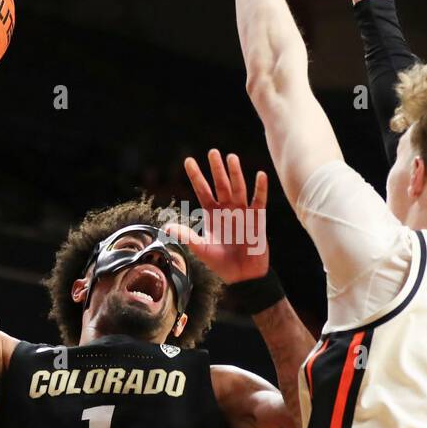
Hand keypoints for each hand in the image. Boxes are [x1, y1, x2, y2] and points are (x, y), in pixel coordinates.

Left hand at [163, 150, 269, 283]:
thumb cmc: (221, 263)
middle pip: (221, 184)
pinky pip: (259, 200)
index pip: (202, 191)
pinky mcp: (257, 218)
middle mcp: (227, 209)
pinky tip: (260, 175)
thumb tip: (166, 227)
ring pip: (238, 188)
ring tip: (231, 157)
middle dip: (216, 169)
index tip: (188, 161)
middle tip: (213, 151)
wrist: (243, 276)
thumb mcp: (201, 249)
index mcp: (212, 214)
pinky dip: (260, 188)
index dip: (196, 176)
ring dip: (235, 173)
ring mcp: (242, 212)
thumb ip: (187, 237)